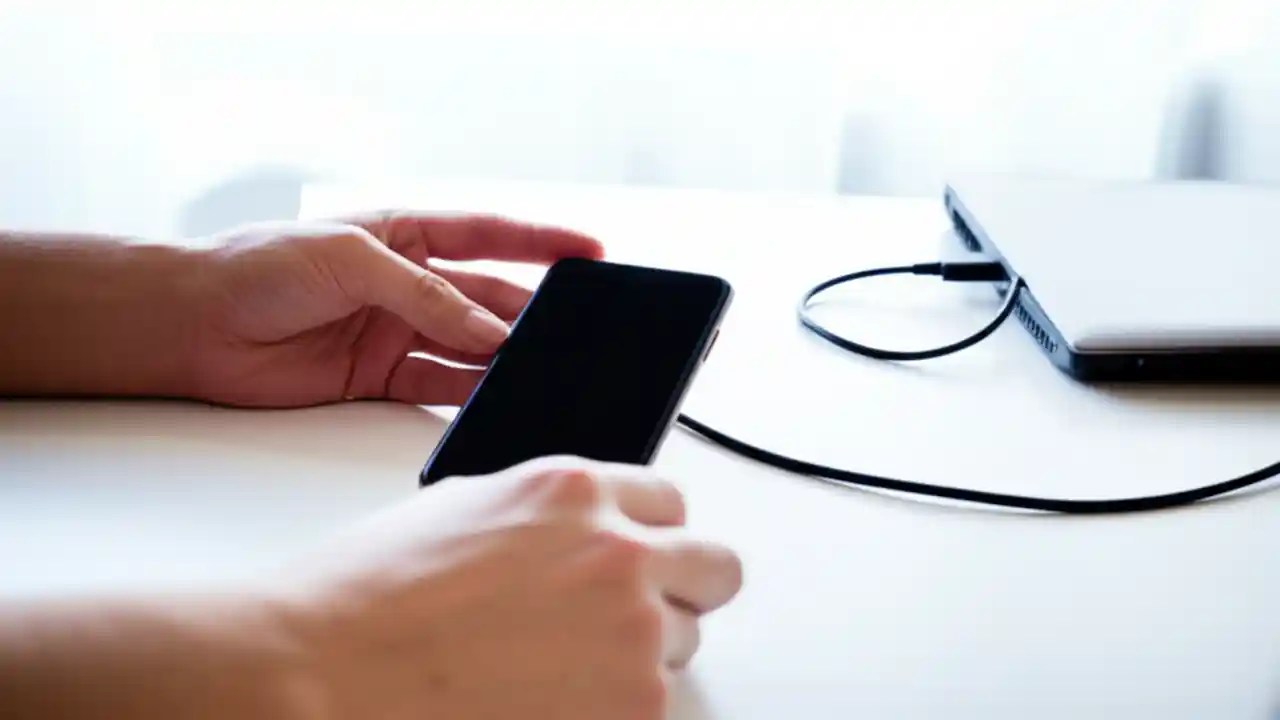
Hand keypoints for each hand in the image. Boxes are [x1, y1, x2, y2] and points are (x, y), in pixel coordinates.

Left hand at [191, 213, 602, 406]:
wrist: (194, 324)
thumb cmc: (260, 266)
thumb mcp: (353, 259)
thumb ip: (426, 297)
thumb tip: (488, 332)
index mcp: (405, 235)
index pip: (489, 234)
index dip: (542, 241)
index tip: (591, 252)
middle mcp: (408, 284)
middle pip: (487, 299)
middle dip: (531, 314)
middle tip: (574, 331)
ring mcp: (396, 332)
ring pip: (470, 348)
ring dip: (505, 360)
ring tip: (544, 371)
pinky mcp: (379, 378)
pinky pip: (439, 386)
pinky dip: (469, 396)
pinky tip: (497, 398)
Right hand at [279, 457, 742, 719]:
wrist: (320, 674)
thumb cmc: (367, 598)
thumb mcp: (465, 510)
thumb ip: (548, 514)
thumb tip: (582, 533)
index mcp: (574, 490)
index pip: (672, 503)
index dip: (654, 536)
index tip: (644, 558)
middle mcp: (618, 551)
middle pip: (714, 568)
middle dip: (682, 590)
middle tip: (631, 619)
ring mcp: (632, 631)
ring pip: (684, 644)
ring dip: (641, 657)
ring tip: (558, 672)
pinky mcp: (631, 708)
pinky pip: (657, 704)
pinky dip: (616, 708)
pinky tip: (552, 702)